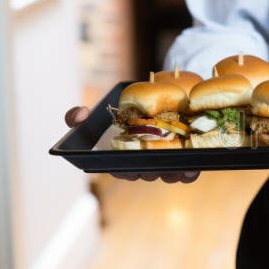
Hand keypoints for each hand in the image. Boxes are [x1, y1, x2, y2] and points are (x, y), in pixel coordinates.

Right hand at [65, 106, 199, 183]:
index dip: (124, 172)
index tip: (127, 168)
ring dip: (172, 173)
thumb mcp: (102, 109)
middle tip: (155, 165)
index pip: (121, 171)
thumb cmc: (130, 108)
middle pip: (147, 174)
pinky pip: (188, 172)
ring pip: (168, 175)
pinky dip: (190, 173)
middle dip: (151, 172)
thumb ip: (79, 115)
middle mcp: (146, 163)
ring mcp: (167, 162)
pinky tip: (191, 167)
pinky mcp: (186, 158)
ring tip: (177, 167)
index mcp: (124, 157)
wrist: (169, 93)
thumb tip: (78, 115)